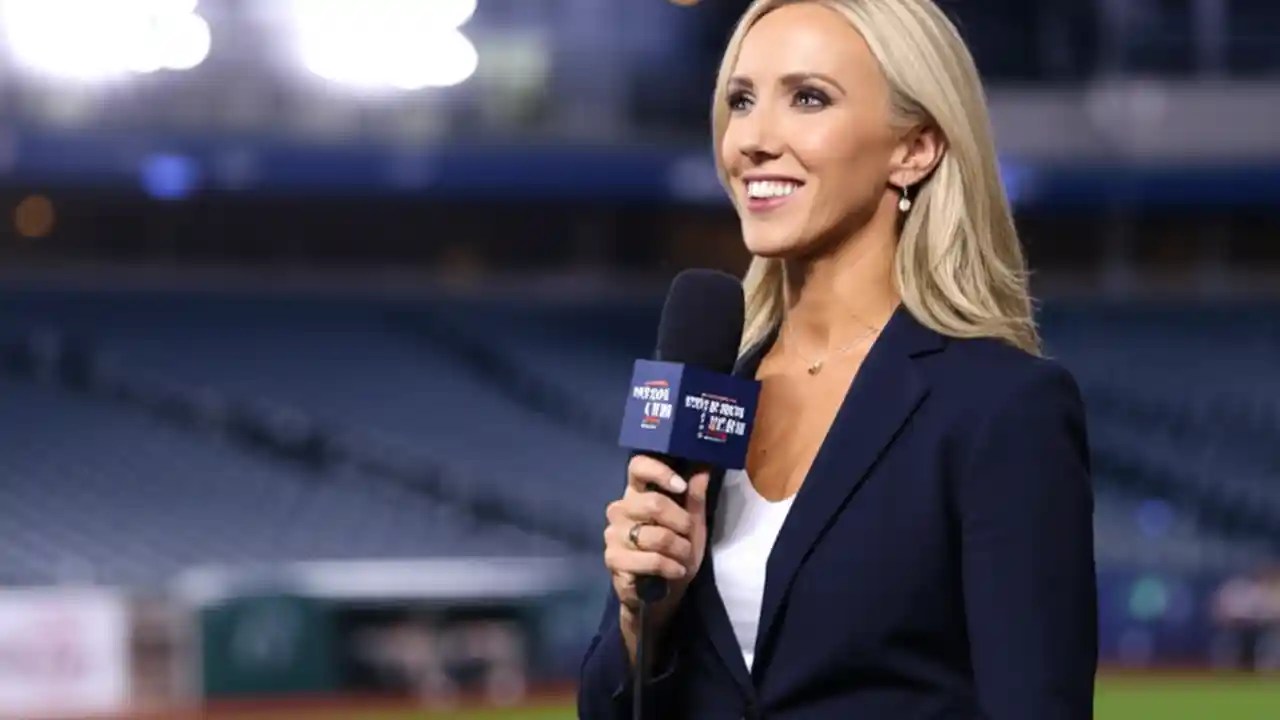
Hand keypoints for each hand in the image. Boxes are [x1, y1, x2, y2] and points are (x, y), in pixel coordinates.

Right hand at [603, 456, 710, 650]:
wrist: (660, 594)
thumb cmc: (675, 553)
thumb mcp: (692, 526)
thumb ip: (695, 499)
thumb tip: (703, 470)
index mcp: (637, 493)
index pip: (638, 467)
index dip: (659, 472)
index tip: (681, 486)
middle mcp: (620, 509)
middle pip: (653, 503)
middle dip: (682, 522)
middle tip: (689, 535)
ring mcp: (613, 534)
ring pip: (655, 535)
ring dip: (679, 549)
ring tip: (683, 557)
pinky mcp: (613, 558)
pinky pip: (650, 559)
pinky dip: (670, 566)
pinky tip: (675, 571)